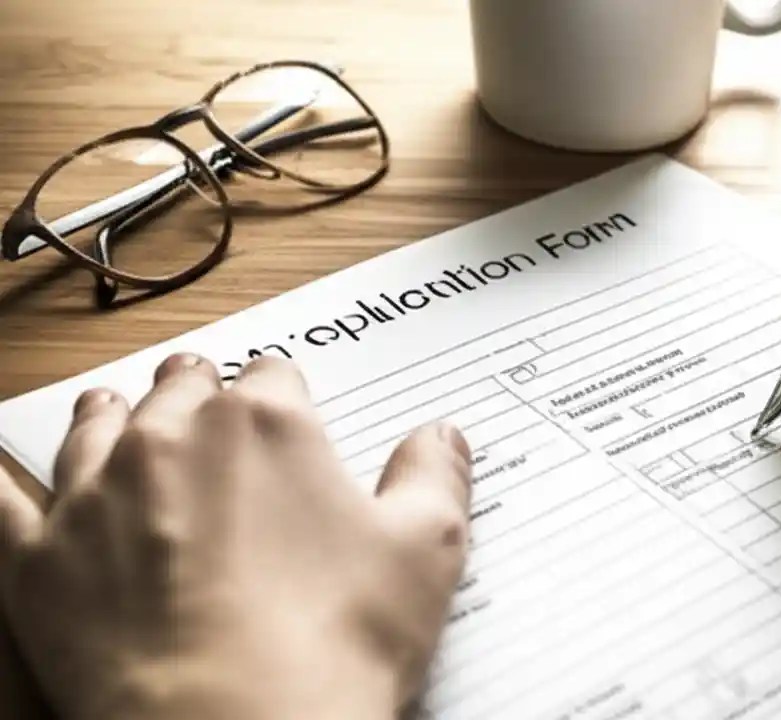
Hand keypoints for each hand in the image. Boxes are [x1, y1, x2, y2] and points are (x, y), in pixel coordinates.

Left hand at [0, 354, 472, 719]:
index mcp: (267, 424)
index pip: (276, 376)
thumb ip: (435, 477)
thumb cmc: (332, 643)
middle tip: (207, 408)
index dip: (287, 393)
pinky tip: (15, 477)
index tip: (292, 415)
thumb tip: (442, 435)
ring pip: (96, 425)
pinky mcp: (38, 560)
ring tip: (119, 414)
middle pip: (182, 387)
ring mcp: (95, 494)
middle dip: (199, 393)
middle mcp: (172, 439)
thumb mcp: (425, 552)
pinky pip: (5, 501)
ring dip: (114, 416)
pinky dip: (12, 487)